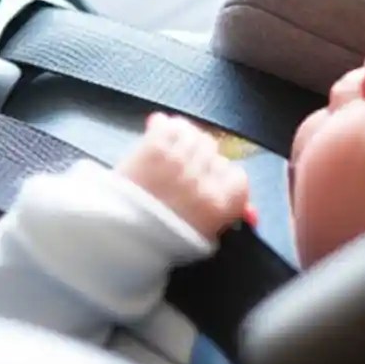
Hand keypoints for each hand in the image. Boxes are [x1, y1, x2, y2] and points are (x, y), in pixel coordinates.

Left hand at [117, 113, 249, 238]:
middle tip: (182, 165)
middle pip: (213, 151)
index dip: (222, 176)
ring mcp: (179, 162)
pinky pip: (169, 124)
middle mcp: (204, 181)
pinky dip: (164, 124)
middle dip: (199, 157)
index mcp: (221, 206)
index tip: (208, 179)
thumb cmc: (155, 239)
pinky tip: (156, 128)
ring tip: (169, 146)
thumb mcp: (201, 237)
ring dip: (182, 137)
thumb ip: (227, 218)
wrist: (113, 236)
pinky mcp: (153, 149)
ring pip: (193, 134)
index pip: (239, 177)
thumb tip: (251, 213)